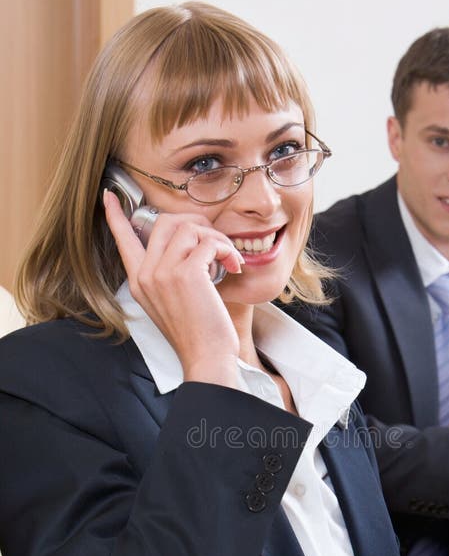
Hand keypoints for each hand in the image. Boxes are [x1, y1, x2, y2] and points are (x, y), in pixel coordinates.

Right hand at [104, 190, 244, 385]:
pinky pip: (209, 242)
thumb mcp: (171, 302)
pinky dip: (226, 249)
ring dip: (216, 238)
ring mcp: (164, 273)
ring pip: (190, 228)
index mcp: (139, 281)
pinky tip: (233, 266)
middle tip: (214, 241)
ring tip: (227, 258)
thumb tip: (189, 244)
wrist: (205, 358)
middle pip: (165, 221)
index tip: (109, 196)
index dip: (116, 216)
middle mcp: (146, 274)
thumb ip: (169, 275)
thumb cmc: (196, 334)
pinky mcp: (187, 274)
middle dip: (195, 223)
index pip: (123, 240)